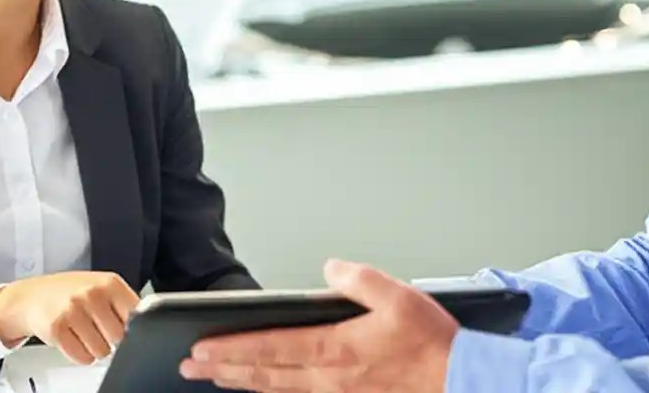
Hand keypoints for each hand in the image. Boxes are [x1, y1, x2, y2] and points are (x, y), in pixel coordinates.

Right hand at [0, 271, 139, 364]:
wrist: (31, 296)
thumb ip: (122, 303)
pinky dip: (80, 354)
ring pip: (102, 351)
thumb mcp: (101, 286)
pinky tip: (73, 338)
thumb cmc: (70, 292)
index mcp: (109, 282)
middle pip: (119, 337)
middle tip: (97, 328)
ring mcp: (73, 310)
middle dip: (111, 338)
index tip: (122, 325)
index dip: (131, 326)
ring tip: (84, 332)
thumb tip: (143, 325)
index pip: (137, 315)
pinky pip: (82, 357)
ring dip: (95, 348)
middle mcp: (92, 294)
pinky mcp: (57, 329)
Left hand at [180, 259, 459, 391]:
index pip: (270, 348)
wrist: (459, 382)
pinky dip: (272, 392)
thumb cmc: (432, 344)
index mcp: (336, 349)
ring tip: (215, 378)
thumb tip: (329, 267)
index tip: (200, 348)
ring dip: (241, 383)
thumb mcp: (399, 295)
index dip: (231, 348)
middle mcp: (328, 377)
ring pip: (276, 389)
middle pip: (263, 374)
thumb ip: (359, 279)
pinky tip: (264, 387)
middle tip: (189, 366)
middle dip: (222, 369)